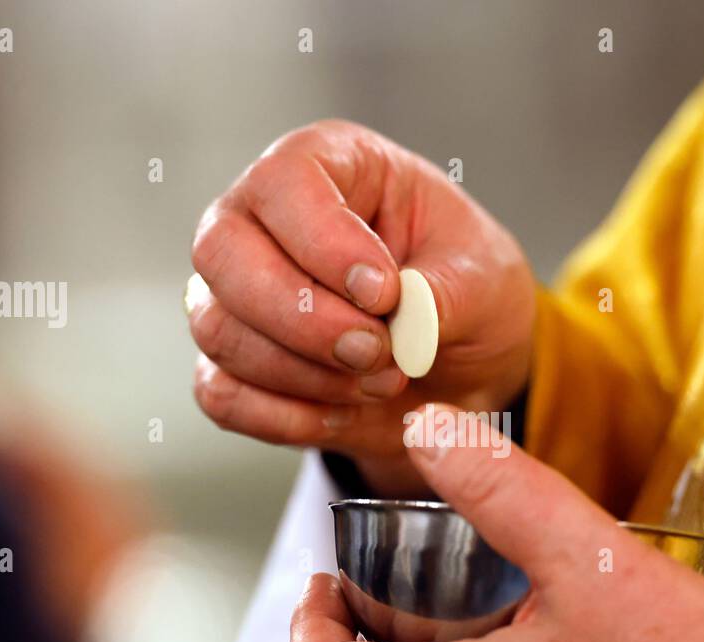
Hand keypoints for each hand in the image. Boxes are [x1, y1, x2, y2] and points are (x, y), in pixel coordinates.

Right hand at [187, 120, 535, 495]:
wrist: (462, 368)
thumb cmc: (466, 291)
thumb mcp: (485, 279)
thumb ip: (445, 294)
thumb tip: (404, 318)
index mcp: (328, 164)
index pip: (283, 181)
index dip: (325, 241)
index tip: (385, 293)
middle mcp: (261, 219)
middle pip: (221, 252)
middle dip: (304, 319)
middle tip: (379, 351)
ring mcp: (235, 293)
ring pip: (219, 329)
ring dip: (306, 373)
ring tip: (385, 378)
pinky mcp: (232, 364)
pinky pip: (222, 393)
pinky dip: (286, 415)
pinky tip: (345, 411)